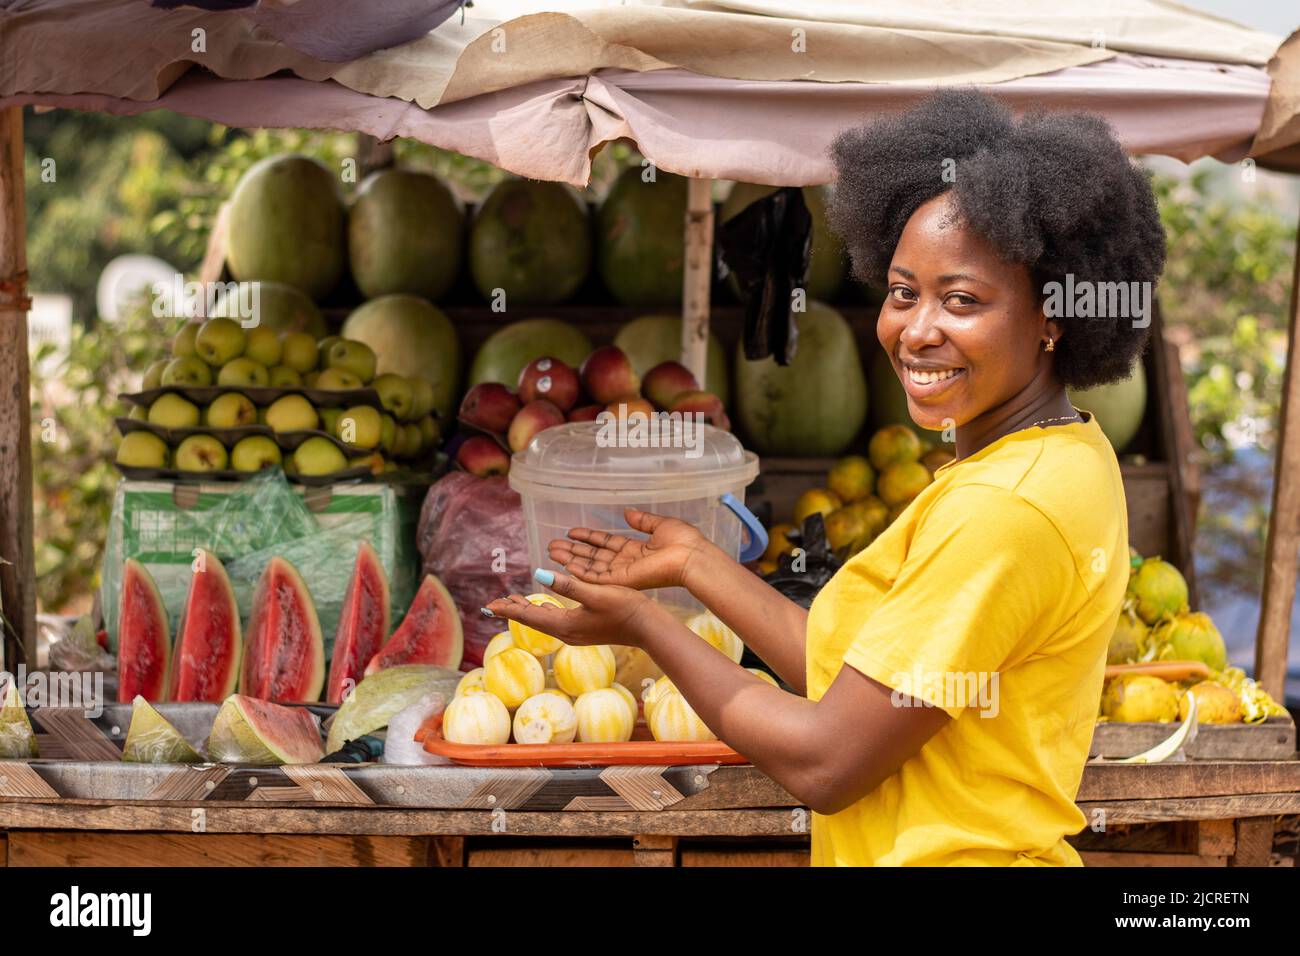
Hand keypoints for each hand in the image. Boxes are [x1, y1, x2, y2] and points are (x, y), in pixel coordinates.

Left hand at [483, 569, 661, 647]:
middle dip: (514, 610)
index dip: (510, 608)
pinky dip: (544, 611)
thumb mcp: (596, 593)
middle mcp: (567, 632)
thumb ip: (567, 585)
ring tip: (513, 602)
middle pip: (533, 620)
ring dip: (528, 610)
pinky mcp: (585, 630)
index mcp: (566, 625)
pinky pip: (556, 620)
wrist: (648, 628)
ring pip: (544, 620)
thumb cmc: (625, 608)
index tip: (491, 604)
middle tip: (495, 603)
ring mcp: (576, 633)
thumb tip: (539, 575)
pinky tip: (545, 606)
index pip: (530, 615)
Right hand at [547, 508, 714, 591]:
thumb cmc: (683, 542)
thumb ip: (642, 520)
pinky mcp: (623, 581)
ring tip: (552, 552)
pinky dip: (582, 572)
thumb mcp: (660, 525)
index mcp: (635, 549)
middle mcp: (626, 562)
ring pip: (591, 567)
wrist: (691, 557)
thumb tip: (627, 512)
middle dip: (573, 550)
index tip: (571, 532)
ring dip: (571, 560)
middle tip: (553, 545)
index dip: (588, 538)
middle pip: (594, 556)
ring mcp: (623, 573)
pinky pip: (598, 578)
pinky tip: (566, 565)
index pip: (605, 543)